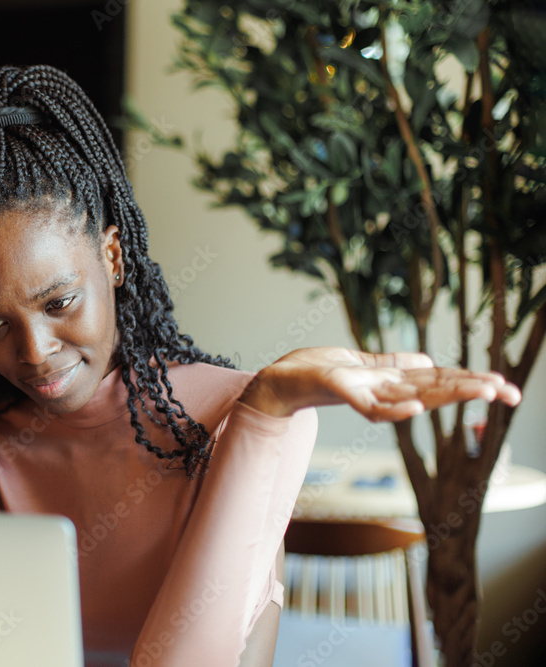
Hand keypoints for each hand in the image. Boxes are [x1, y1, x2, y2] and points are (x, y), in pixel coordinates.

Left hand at [241, 346, 521, 421]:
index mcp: (391, 381)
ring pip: (414, 398)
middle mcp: (384, 391)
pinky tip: (418, 409)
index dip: (473, 382)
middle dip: (473, 390)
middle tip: (510, 394)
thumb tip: (428, 361)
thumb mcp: (361, 362)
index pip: (440, 380)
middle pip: (436, 390)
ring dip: (448, 396)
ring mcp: (366, 394)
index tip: (507, 388)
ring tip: (482, 391)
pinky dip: (395, 410)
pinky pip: (373, 407)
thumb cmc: (317, 372)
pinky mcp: (344, 393)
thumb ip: (393, 364)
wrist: (279, 380)